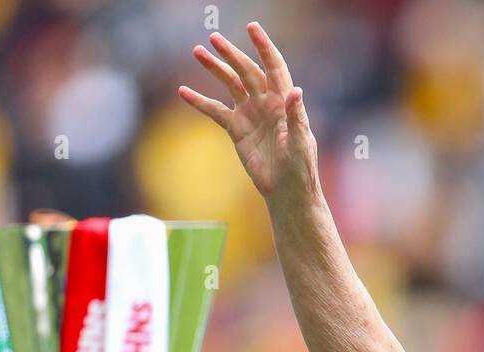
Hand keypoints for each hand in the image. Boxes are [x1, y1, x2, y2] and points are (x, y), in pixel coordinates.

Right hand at [178, 22, 316, 202]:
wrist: (286, 191)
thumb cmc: (300, 168)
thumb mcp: (300, 143)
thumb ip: (297, 117)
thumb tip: (296, 92)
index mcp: (284, 101)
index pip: (274, 67)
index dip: (264, 47)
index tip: (252, 28)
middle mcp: (266, 102)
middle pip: (247, 71)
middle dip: (231, 54)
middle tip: (214, 39)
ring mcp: (250, 114)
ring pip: (230, 84)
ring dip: (215, 68)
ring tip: (198, 52)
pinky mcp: (237, 129)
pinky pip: (215, 111)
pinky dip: (200, 102)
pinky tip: (183, 92)